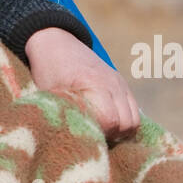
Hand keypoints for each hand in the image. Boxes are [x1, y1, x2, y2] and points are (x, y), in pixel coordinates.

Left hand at [25, 27, 139, 141]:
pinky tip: (107, 121)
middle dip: (112, 134)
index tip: (84, 133)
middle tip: (92, 134)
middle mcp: (112, 83)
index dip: (98, 132)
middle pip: (127, 123)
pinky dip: (124, 119)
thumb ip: (64, 116)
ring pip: (134, 119)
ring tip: (100, 129)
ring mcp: (119, 82)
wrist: (55, 42)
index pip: (110, 120)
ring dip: (120, 129)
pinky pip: (134, 109)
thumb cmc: (48, 70)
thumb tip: (73, 141)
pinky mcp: (121, 83)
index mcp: (94, 83)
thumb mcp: (50, 93)